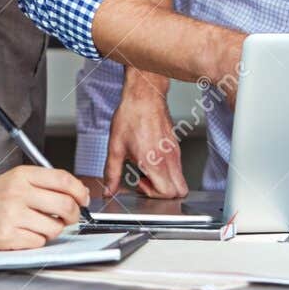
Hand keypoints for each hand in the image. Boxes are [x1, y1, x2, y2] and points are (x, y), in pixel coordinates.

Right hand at [0, 166, 89, 250]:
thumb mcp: (12, 182)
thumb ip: (42, 185)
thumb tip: (77, 193)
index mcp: (21, 175)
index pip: (63, 179)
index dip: (79, 191)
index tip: (83, 199)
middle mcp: (17, 192)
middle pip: (65, 204)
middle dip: (73, 215)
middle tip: (68, 218)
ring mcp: (11, 215)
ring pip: (54, 227)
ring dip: (51, 231)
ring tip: (34, 226)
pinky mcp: (6, 236)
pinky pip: (38, 242)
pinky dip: (34, 242)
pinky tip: (20, 235)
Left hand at [104, 69, 187, 198]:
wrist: (144, 95)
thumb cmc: (131, 116)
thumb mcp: (115, 148)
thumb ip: (112, 173)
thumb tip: (109, 189)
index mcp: (155, 161)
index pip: (168, 193)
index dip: (153, 194)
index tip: (139, 182)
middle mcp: (170, 159)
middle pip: (180, 191)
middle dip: (163, 194)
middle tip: (146, 181)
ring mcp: (175, 152)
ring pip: (180, 180)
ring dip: (164, 182)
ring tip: (145, 169)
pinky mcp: (176, 147)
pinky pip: (177, 168)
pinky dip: (166, 172)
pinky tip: (150, 160)